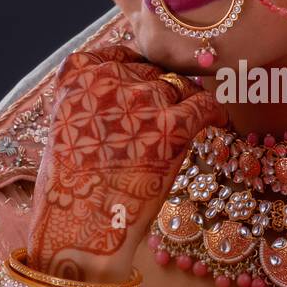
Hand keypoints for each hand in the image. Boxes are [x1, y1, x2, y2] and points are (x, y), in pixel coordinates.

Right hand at [26, 44, 225, 281]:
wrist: (80, 231)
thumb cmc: (71, 189)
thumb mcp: (66, 127)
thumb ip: (93, 98)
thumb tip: (131, 87)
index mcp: (77, 74)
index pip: (122, 55)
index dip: (139, 73)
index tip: (147, 87)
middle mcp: (110, 78)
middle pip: (153, 72)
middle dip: (161, 95)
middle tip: (166, 120)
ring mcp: (142, 100)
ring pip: (179, 87)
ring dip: (185, 104)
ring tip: (189, 126)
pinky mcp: (172, 126)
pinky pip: (206, 105)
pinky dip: (215, 114)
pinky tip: (220, 124)